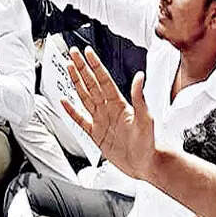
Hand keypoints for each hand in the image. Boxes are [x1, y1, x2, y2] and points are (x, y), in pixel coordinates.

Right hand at [60, 48, 159, 181]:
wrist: (146, 164)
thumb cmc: (149, 143)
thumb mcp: (146, 118)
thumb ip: (139, 97)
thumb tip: (140, 76)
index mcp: (120, 104)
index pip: (104, 80)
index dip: (95, 65)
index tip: (87, 52)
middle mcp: (109, 109)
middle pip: (91, 84)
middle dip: (82, 68)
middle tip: (73, 53)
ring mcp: (101, 121)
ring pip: (85, 97)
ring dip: (76, 83)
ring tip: (69, 69)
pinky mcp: (96, 134)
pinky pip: (80, 120)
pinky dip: (72, 111)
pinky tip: (65, 102)